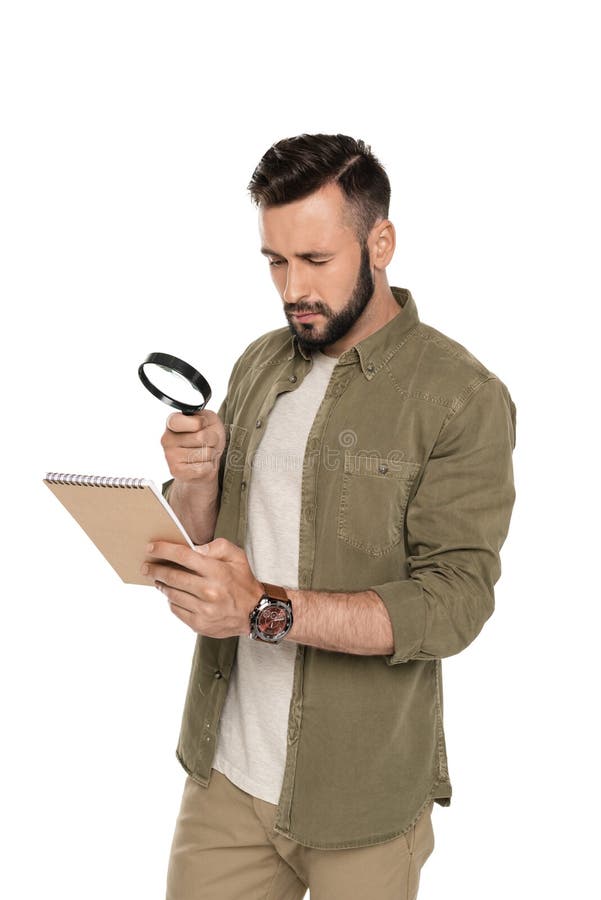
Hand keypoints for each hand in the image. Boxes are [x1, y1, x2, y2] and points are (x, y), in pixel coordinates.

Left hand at [142, 538, 262, 637]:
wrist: (255, 613)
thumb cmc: (243, 582)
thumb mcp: (237, 556)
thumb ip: (217, 546)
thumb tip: (193, 548)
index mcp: (217, 571)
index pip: (183, 556)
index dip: (164, 550)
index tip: (150, 548)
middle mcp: (209, 591)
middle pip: (172, 576)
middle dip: (155, 569)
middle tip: (146, 566)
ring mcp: (203, 610)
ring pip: (171, 594)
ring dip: (161, 585)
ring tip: (158, 579)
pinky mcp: (199, 624)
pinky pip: (176, 609)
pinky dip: (171, 600)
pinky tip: (173, 594)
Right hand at [161, 409, 225, 484]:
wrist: (207, 461)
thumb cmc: (208, 438)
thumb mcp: (210, 421)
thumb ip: (205, 417)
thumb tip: (198, 427)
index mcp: (172, 422)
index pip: (193, 421)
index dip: (203, 423)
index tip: (202, 424)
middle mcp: (167, 438)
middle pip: (201, 437)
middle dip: (212, 440)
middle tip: (207, 442)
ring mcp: (170, 456)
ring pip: (204, 453)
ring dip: (211, 454)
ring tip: (205, 453)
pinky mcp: (176, 471)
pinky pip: (202, 468)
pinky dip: (208, 466)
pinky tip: (201, 464)